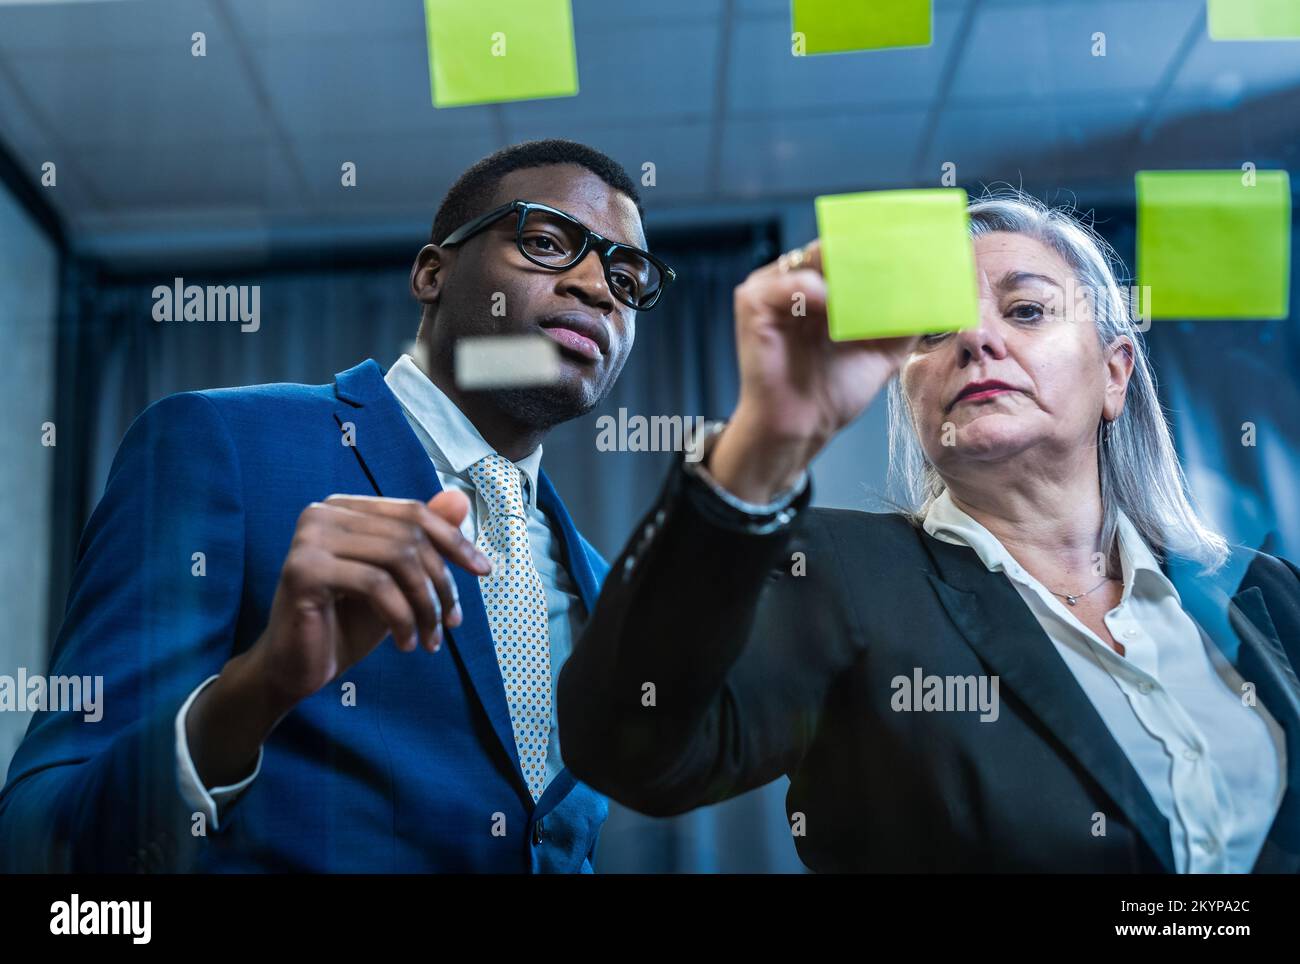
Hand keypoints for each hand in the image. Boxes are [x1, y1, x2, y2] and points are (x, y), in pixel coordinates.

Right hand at [187, 490, 490, 790]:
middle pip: (409, 537)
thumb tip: (459, 499)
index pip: (414, 513)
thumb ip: (424, 540)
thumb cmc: (347, 623)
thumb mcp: (398, 582)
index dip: (455, 541)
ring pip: (398, 559)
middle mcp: (322, 513)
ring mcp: (309, 538)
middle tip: (451, 623)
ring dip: (426, 605)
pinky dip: (402, 617)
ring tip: (431, 639)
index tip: (484, 572)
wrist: (295, 669)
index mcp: (344, 508)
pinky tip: (406, 643)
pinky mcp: (303, 570)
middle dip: (441, 583)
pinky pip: (376, 585)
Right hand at [711, 240, 920, 501]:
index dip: (885, 245)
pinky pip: (788, 284)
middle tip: (907, 252)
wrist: (802, 427)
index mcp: (825, 285)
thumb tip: (939, 292)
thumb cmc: (834, 391)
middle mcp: (797, 279)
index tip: (919, 242)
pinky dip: (815, 290)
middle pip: (838, 246)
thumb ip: (905, 319)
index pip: (855, 250)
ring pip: (816, 259)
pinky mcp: (753, 304)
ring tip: (877, 279)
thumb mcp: (883, 349)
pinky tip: (832, 308)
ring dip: (850, 267)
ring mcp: (773, 288)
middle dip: (873, 249)